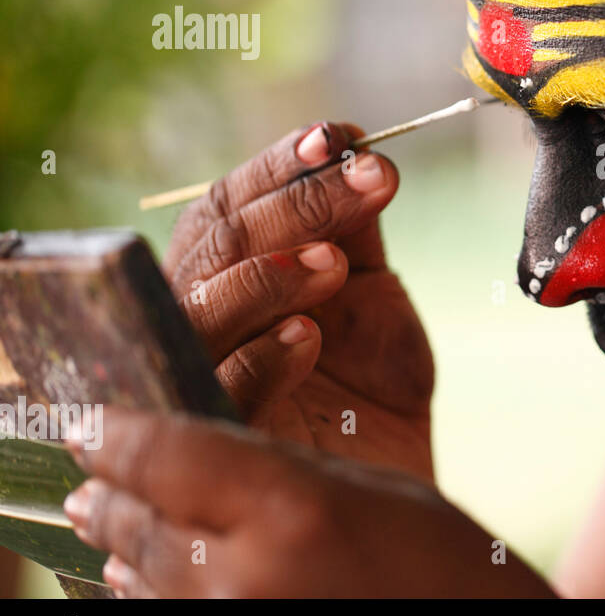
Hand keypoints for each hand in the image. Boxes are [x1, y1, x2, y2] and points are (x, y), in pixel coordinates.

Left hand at [62, 409, 553, 597]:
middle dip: (113, 492)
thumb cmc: (451, 569)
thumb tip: (212, 463)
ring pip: (144, 580)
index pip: (166, 454)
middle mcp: (247, 577)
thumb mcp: (375, 492)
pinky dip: (147, 595)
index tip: (95, 421)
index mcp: (293, 510)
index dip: (120, 434)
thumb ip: (284, 473)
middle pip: (141, 521)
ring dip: (123, 544)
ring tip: (103, 521)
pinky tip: (140, 578)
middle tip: (90, 475)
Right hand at [163, 121, 434, 479]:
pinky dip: (264, 355)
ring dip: (269, 273)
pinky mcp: (222, 434)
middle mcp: (205, 313)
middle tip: (371, 177)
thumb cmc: (375, 388)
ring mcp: (203, 370)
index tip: (340, 136)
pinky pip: (221, 390)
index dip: (281, 164)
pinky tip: (310, 336)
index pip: (235, 201)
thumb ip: (355, 232)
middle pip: (218, 240)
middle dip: (297, 200)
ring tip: (334, 262)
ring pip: (201, 307)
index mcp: (235, 272)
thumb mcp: (374, 297)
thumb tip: (355, 150)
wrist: (392, 479)